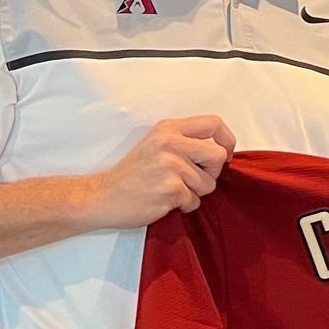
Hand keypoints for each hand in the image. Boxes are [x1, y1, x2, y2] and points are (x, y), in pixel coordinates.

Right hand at [86, 116, 236, 227]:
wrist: (101, 196)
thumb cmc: (132, 174)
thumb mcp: (156, 144)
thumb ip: (185, 141)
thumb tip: (221, 151)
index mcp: (168, 129)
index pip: (214, 123)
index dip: (227, 140)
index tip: (224, 154)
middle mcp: (171, 143)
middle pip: (218, 155)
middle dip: (212, 172)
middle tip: (193, 179)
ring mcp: (171, 166)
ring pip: (209, 183)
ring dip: (195, 192)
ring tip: (171, 190)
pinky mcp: (171, 189)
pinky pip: (194, 201)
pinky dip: (183, 205)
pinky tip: (164, 200)